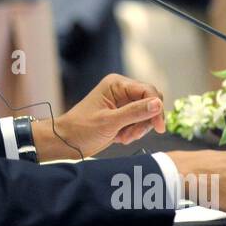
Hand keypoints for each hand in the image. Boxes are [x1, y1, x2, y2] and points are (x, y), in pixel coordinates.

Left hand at [32, 73, 165, 160]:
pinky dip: (134, 132)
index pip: (148, 91)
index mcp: (117, 84)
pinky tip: (121, 138)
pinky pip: (139, 122)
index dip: (156, 108)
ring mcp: (122, 103)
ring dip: (139, 129)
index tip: (159, 127)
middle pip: (150, 102)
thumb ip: (135, 112)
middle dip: (145, 121)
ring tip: (124, 138)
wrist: (67, 141)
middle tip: (133, 135)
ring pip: (146, 114)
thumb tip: (158, 104)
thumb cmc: (81, 128)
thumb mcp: (110, 121)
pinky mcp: (122, 115)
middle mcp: (121, 90)